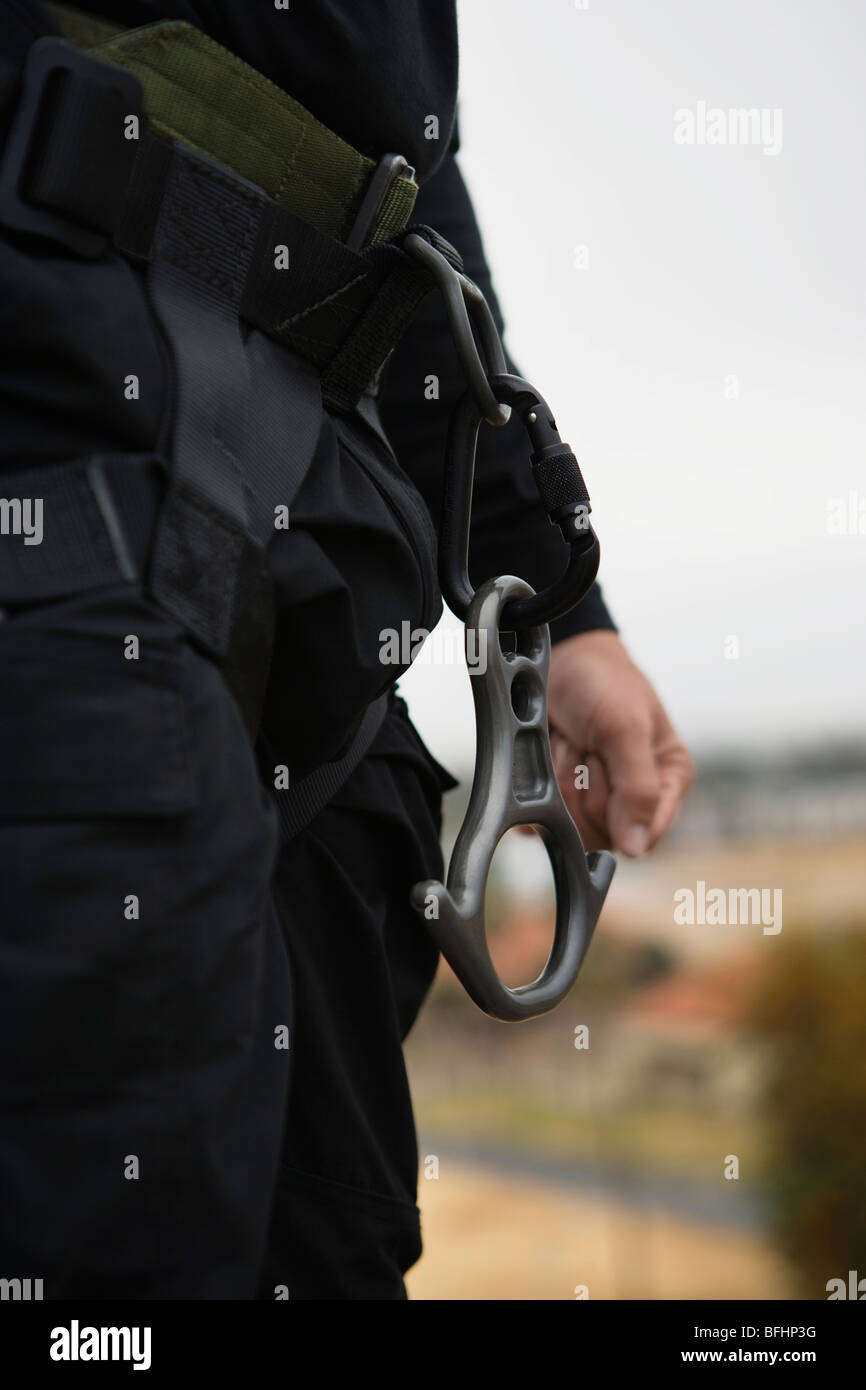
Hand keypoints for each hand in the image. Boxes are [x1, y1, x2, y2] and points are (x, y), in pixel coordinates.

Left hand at [545, 630, 693, 856]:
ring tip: (570, 741)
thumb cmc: (602, 684)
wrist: (558, 659)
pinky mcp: (558, 802)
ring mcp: (593, 802)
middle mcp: (633, 799)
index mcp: (667, 782)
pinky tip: (549, 751)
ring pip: (568, 824)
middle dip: (585, 781)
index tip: (608, 761)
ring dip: (560, 775)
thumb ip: (637, 788)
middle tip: (587, 742)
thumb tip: (637, 849)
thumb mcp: (625, 727)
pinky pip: (539, 819)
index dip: (618, 805)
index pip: (645, 834)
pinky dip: (538, 782)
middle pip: (601, 832)